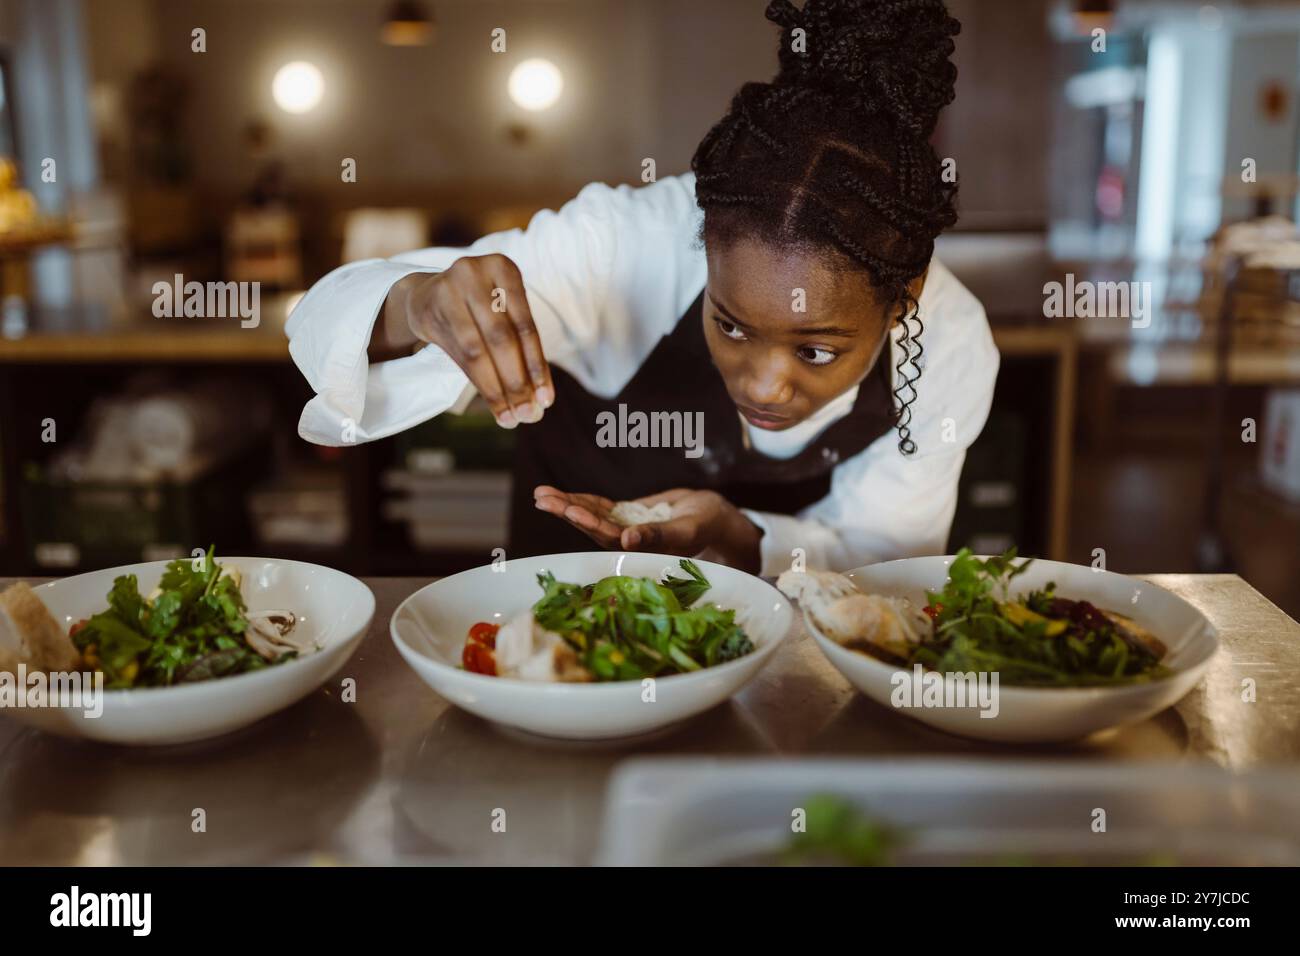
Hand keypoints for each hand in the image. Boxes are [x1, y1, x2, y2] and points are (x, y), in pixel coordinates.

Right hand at [402, 254, 553, 427]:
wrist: (427, 295)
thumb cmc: (479, 308)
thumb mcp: (503, 313)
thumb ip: (522, 347)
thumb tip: (540, 399)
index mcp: (503, 268)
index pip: (525, 325)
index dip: (537, 365)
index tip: (546, 400)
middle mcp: (474, 273)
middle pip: (501, 338)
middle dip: (517, 381)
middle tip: (528, 414)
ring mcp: (447, 289)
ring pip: (477, 350)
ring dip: (496, 389)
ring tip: (510, 417)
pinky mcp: (427, 310)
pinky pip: (457, 355)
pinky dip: (478, 383)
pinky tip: (493, 403)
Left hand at [532, 486, 762, 571]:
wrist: (713, 517)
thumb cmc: (705, 526)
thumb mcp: (685, 530)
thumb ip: (657, 535)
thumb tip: (627, 540)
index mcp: (640, 551)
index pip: (609, 537)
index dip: (590, 524)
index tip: (571, 510)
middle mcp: (627, 543)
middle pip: (591, 527)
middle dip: (567, 511)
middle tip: (542, 498)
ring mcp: (624, 528)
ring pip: (590, 516)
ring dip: (567, 505)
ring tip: (541, 494)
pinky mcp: (625, 516)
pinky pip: (599, 507)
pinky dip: (581, 500)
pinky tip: (560, 495)